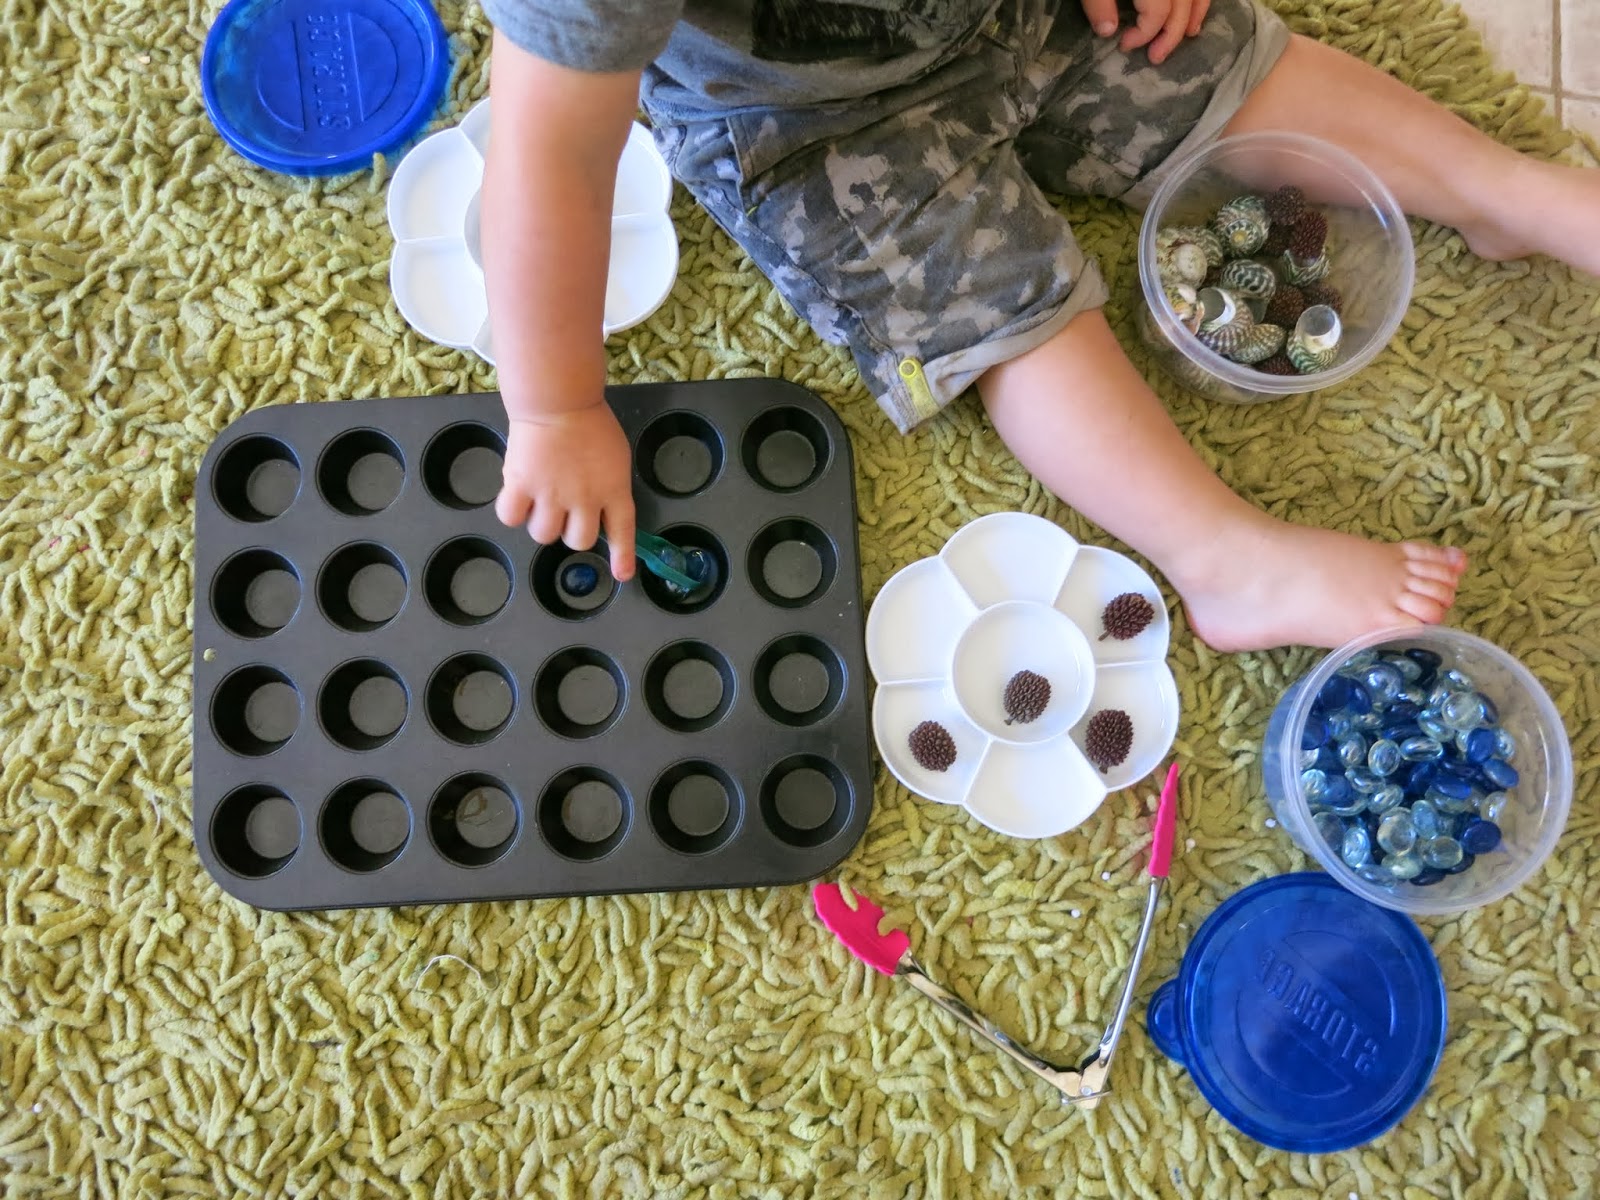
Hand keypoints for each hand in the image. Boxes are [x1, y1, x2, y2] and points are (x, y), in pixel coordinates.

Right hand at [495, 404, 636, 580]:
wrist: (559, 400)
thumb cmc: (589, 422)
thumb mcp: (614, 458)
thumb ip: (608, 485)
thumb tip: (594, 507)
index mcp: (613, 490)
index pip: (621, 531)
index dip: (622, 556)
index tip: (622, 574)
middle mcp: (585, 499)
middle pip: (578, 541)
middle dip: (571, 531)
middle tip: (564, 510)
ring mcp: (552, 494)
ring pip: (544, 535)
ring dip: (542, 523)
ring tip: (540, 499)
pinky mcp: (522, 485)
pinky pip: (511, 517)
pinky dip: (512, 512)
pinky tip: (517, 496)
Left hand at [1081, 0, 1209, 63]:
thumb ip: (1098, 3)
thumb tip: (1108, 32)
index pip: (1158, 12)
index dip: (1144, 33)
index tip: (1124, 45)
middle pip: (1182, 5)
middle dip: (1171, 34)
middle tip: (1156, 58)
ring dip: (1194, 15)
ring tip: (1188, 36)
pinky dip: (1200, 0)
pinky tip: (1195, 13)